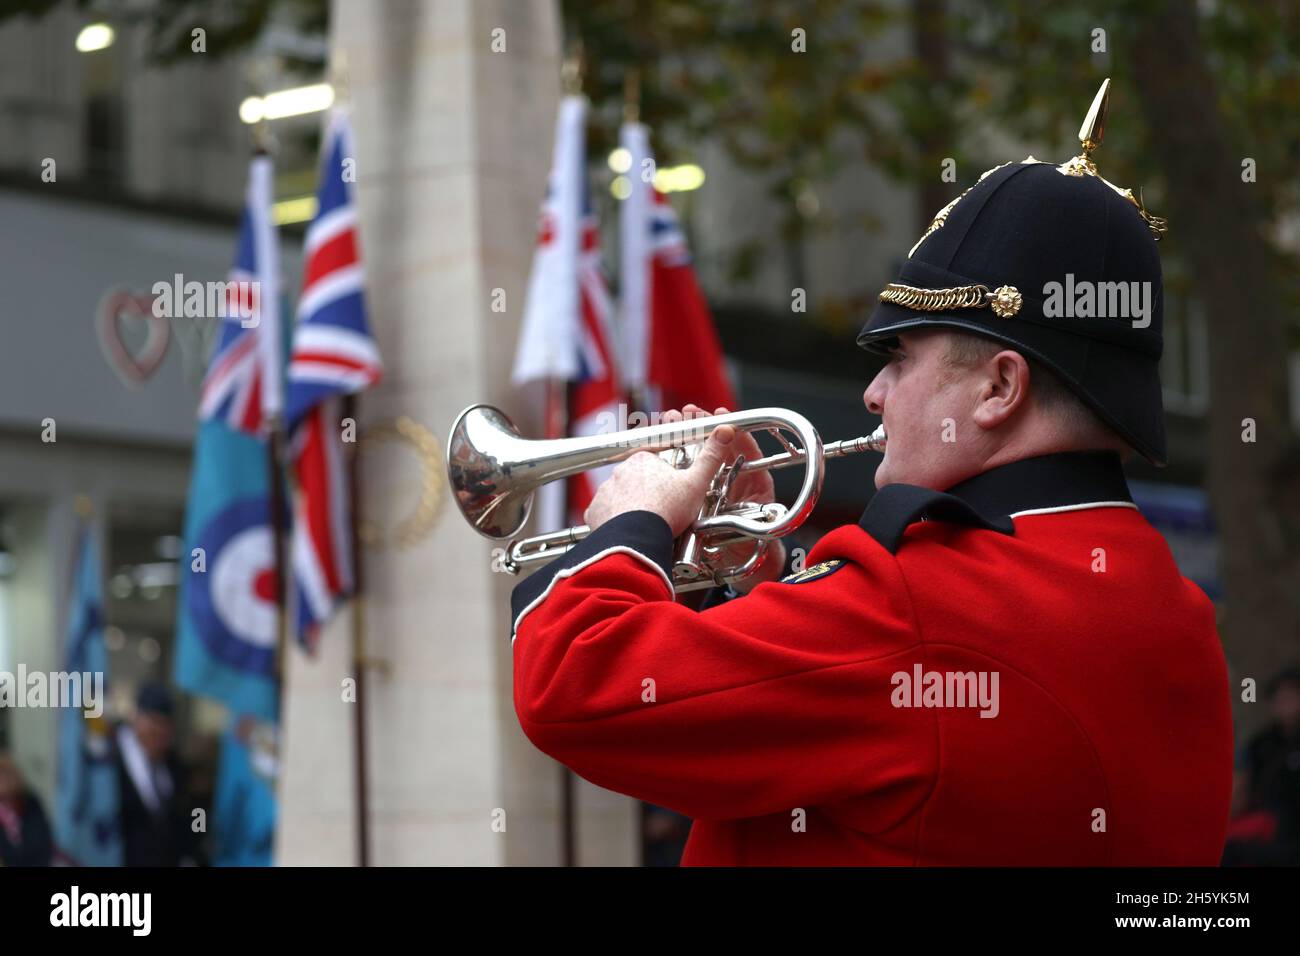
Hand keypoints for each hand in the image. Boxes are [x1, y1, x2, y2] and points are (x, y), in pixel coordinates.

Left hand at [584, 404, 771, 535]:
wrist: (637, 539)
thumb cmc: (667, 510)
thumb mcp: (696, 483)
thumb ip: (712, 456)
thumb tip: (726, 430)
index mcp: (643, 460)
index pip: (655, 463)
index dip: (666, 478)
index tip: (672, 493)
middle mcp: (620, 472)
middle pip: (636, 480)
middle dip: (647, 492)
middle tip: (661, 511)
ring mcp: (605, 492)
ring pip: (619, 497)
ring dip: (629, 507)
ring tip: (645, 524)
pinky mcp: (595, 513)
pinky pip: (603, 515)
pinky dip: (612, 522)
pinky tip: (626, 531)